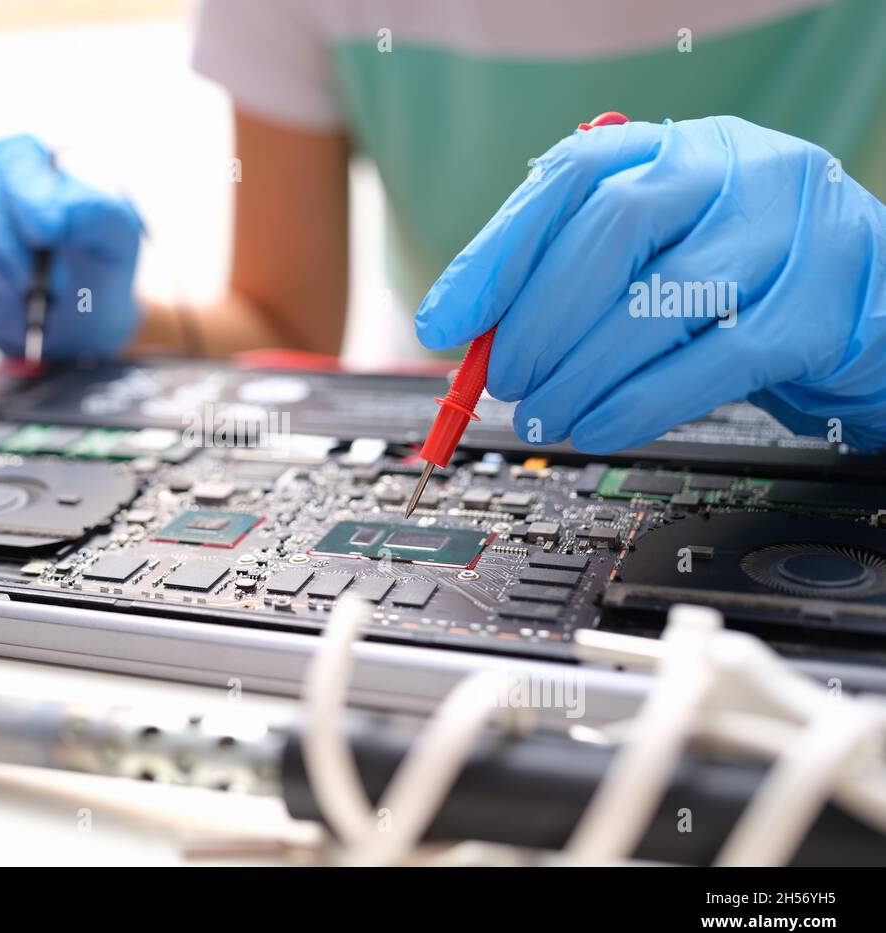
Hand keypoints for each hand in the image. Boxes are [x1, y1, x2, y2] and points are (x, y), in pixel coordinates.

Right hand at [0, 134, 142, 358]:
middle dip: (2, 240)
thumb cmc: (92, 264)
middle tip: (31, 281)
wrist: (72, 317)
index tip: (46, 236)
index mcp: (29, 159)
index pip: (15, 158)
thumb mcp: (115, 236)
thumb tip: (53, 213)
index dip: (26, 196)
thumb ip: (97, 212)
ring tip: (11, 288)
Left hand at [415, 116, 885, 450]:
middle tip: (504, 378)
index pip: (572, 175)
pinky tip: (598, 428)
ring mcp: (790, 234)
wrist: (871, 303)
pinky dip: (640, 404)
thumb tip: (474, 334)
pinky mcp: (822, 310)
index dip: (497, 252)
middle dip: (539, 316)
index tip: (445, 320)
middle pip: (615, 227)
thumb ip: (573, 275)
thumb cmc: (740, 280)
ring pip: (662, 299)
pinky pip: (716, 363)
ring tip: (542, 415)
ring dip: (581, 372)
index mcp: (679, 148)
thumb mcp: (657, 255)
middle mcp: (738, 171)